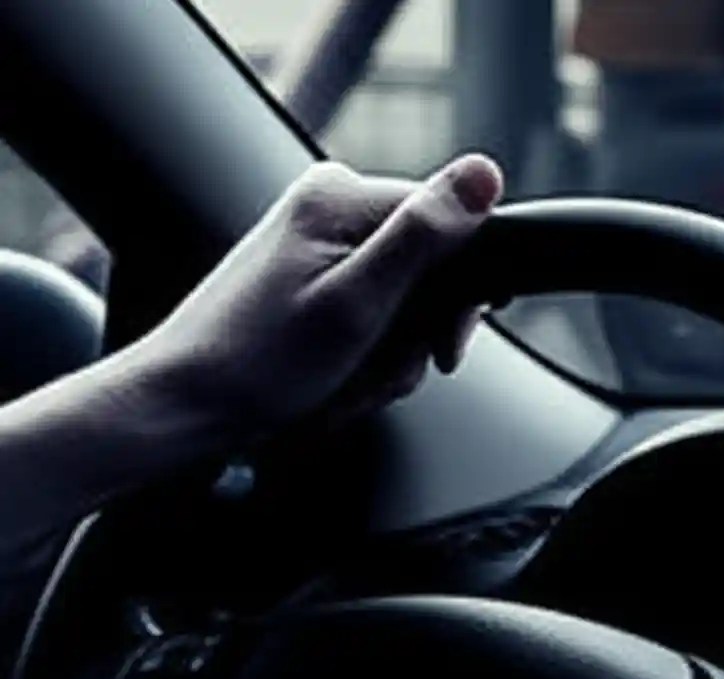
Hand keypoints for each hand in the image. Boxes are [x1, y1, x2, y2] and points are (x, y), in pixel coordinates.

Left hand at [139, 155, 503, 437]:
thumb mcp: (356, 302)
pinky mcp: (315, 276)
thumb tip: (484, 173)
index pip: (451, 229)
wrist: (185, 407)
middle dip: (414, 335)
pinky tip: (337, 376)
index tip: (440, 347)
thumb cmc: (256, 364)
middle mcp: (330, 206)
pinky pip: (377, 312)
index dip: (455, 299)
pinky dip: (367, 355)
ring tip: (346, 379)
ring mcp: (321, 242)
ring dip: (389, 355)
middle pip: (431, 269)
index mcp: (340, 197)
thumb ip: (423, 236)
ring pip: (407, 301)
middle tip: (375, 369)